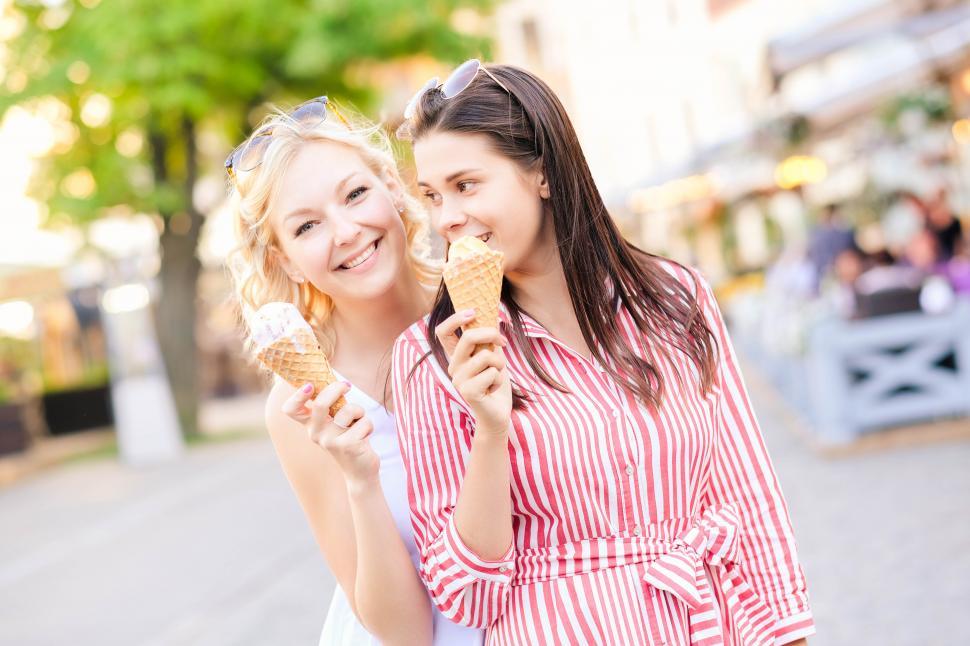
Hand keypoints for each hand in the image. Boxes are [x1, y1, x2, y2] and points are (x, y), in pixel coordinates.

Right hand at [281, 381, 379, 485]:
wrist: (359, 472)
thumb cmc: (349, 439)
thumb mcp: (337, 422)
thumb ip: (332, 406)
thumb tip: (336, 381)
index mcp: (311, 425)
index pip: (291, 410)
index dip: (297, 395)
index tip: (310, 385)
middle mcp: (316, 434)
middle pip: (320, 404)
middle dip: (336, 388)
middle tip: (347, 386)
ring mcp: (331, 441)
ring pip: (348, 410)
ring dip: (359, 411)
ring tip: (359, 422)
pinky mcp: (348, 446)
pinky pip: (364, 422)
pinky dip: (368, 425)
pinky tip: (365, 437)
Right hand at [435, 310, 511, 433]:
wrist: (497, 413)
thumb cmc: (494, 384)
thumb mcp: (492, 357)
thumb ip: (488, 340)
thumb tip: (494, 316)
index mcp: (456, 357)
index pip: (443, 332)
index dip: (454, 318)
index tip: (473, 311)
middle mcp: (453, 367)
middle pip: (468, 337)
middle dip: (491, 334)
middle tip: (503, 341)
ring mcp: (458, 380)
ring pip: (486, 356)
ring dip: (500, 364)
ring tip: (496, 376)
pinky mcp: (468, 392)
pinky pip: (491, 373)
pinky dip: (499, 379)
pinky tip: (493, 389)